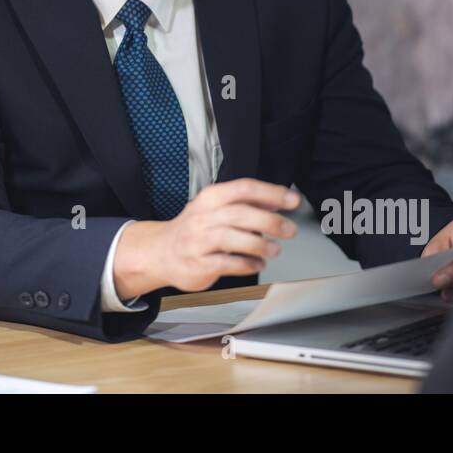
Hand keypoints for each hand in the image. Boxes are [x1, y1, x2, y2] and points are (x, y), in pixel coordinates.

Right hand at [115, 178, 299, 298]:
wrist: (160, 252)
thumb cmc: (194, 230)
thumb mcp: (215, 209)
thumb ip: (245, 205)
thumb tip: (277, 202)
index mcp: (210, 198)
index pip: (243, 189)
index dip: (271, 193)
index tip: (292, 200)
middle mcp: (203, 217)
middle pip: (240, 213)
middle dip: (270, 221)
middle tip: (289, 229)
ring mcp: (198, 241)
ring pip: (233, 238)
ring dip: (259, 244)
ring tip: (274, 249)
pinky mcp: (198, 263)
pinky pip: (227, 263)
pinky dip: (247, 264)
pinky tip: (257, 264)